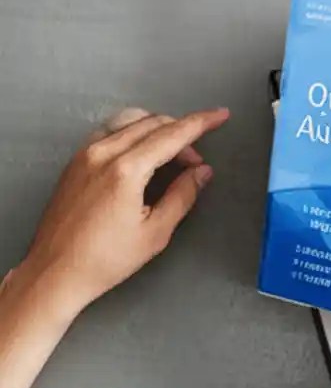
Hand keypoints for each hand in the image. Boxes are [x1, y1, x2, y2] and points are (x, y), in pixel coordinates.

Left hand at [15, 107, 228, 317]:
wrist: (53, 274)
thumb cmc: (106, 259)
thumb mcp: (155, 233)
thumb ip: (183, 195)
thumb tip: (202, 171)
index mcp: (126, 169)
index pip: (172, 135)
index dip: (201, 122)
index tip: (221, 114)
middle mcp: (103, 153)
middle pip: (152, 123)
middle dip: (181, 133)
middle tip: (195, 161)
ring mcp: (84, 154)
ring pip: (129, 121)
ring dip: (157, 129)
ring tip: (170, 155)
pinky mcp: (74, 162)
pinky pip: (110, 132)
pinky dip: (133, 133)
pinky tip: (141, 155)